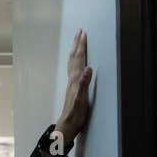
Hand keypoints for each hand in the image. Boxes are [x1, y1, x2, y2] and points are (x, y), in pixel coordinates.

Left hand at [54, 28, 92, 150]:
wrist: (68, 124)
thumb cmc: (76, 114)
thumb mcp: (82, 99)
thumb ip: (84, 84)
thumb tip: (88, 68)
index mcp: (76, 79)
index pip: (79, 59)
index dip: (81, 46)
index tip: (83, 33)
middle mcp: (72, 79)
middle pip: (74, 57)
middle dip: (77, 44)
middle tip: (79, 31)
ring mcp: (71, 83)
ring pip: (72, 62)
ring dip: (75, 50)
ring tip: (77, 42)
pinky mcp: (73, 87)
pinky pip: (73, 69)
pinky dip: (75, 61)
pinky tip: (77, 63)